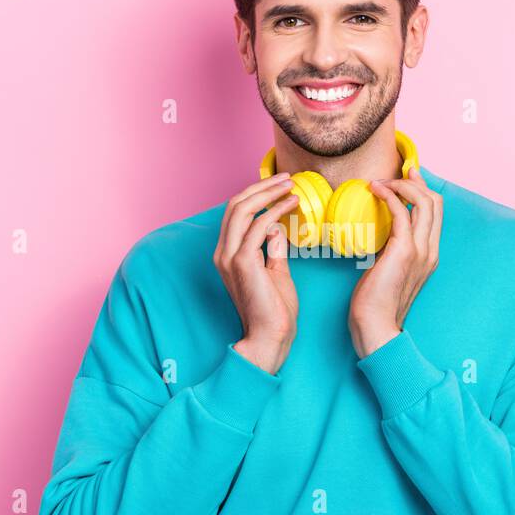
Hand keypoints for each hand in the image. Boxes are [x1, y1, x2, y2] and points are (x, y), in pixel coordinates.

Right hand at [214, 172, 299, 373]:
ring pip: (242, 210)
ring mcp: (229, 257)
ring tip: (290, 186)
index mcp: (228, 254)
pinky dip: (275, 211)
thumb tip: (277, 229)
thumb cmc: (275, 310)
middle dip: (261, 187)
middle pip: (236, 205)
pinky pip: (257, 226)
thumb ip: (273, 249)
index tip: (280, 186)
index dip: (256, 194)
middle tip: (287, 178)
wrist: (269, 337)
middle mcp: (223, 252)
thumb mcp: (275, 272)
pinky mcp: (242, 263)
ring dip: (268, 193)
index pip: (236, 213)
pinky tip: (291, 205)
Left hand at [348, 165, 441, 357]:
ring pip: (425, 202)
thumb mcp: (389, 273)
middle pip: (435, 202)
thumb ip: (392, 254)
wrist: (377, 327)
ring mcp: (421, 250)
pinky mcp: (404, 251)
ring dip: (402, 185)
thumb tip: (383, 239)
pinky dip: (390, 195)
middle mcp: (431, 250)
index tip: (407, 177)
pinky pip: (402, 211)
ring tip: (382, 182)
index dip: (423, 191)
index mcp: (430, 256)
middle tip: (398, 171)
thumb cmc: (376, 305)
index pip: (435, 214)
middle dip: (416, 181)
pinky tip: (375, 190)